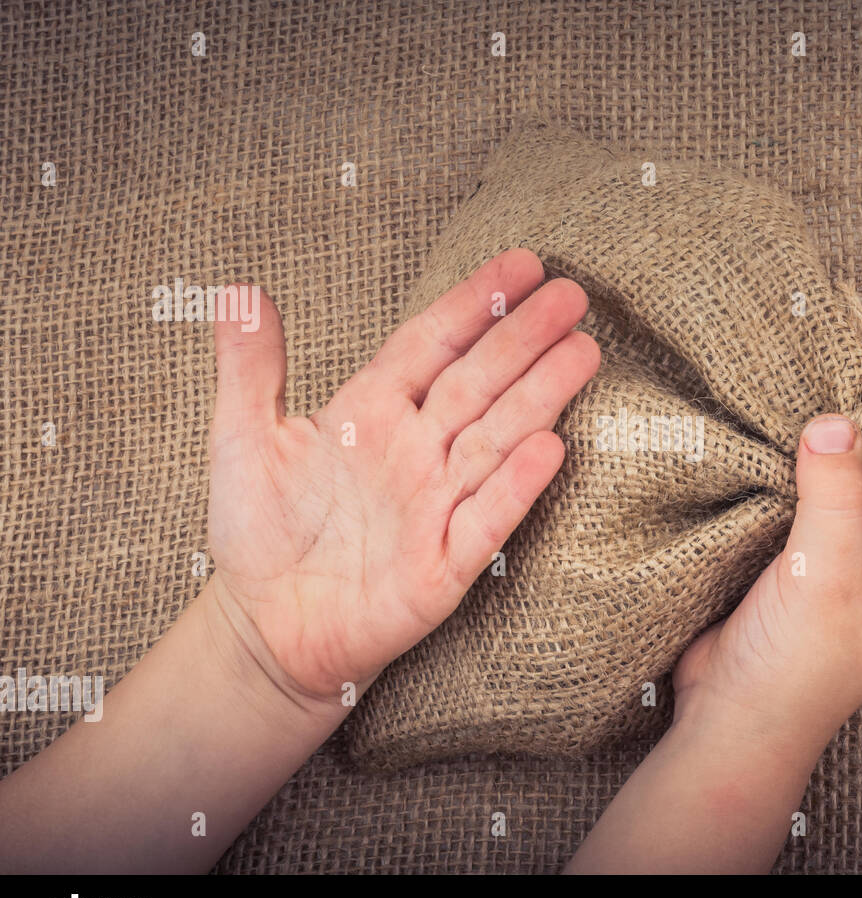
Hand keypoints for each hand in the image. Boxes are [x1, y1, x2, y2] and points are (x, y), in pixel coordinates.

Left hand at [206, 249, 598, 708]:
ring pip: (495, 439)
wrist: (266, 628)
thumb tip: (237, 291)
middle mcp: (415, 450)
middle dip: (524, 338)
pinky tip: (550, 447)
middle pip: (478, 382)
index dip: (474, 304)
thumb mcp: (242, 442)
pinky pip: (485, 520)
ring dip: (539, 397)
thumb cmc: (260, 532)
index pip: (431, 344)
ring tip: (582, 352)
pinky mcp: (444, 567)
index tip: (522, 264)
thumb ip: (248, 369)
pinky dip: (515, 487)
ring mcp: (435, 506)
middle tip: (573, 296)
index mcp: (372, 411)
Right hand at [673, 414, 861, 752]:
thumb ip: (836, 497)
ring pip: (839, 496)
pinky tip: (774, 444)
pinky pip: (797, 511)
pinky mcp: (793, 567)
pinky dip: (787, 484)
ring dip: (820, 463)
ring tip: (807, 402)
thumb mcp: (825, 574)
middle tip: (844, 388)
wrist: (726, 721)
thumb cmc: (796, 669)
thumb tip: (836, 421)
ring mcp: (840, 568)